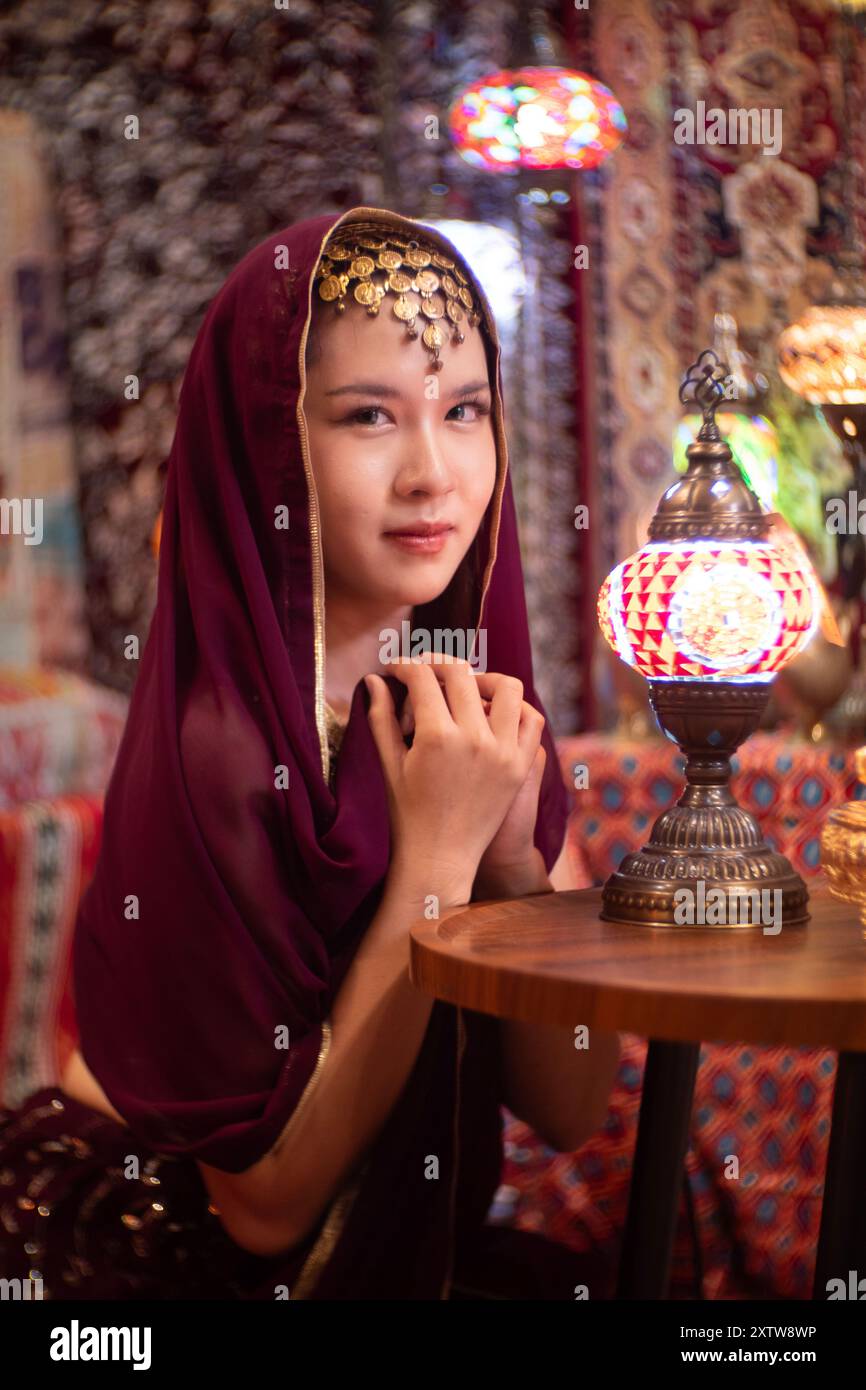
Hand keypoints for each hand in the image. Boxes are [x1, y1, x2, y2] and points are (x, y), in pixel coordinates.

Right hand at [365, 655, 543, 907]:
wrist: (441, 859)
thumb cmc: (406, 814)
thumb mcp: (389, 764)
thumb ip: (381, 717)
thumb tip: (373, 679)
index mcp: (436, 737)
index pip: (421, 678)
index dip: (404, 666)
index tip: (395, 668)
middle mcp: (474, 739)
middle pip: (460, 674)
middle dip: (436, 664)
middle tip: (423, 672)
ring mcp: (504, 751)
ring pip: (506, 687)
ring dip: (483, 678)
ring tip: (465, 687)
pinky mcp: (522, 765)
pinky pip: (531, 720)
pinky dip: (516, 708)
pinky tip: (493, 712)